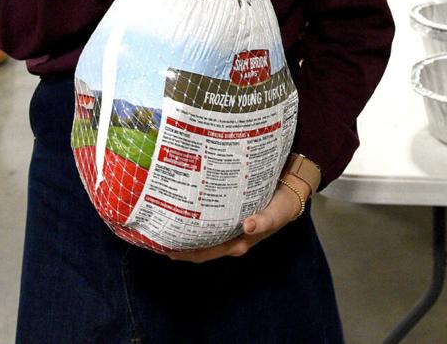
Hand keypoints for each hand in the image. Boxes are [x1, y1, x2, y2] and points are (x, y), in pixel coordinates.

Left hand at [166, 182, 301, 263]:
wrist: (290, 192)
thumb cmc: (282, 207)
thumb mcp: (276, 214)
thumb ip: (264, 221)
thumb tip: (249, 226)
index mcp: (238, 243)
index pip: (205, 253)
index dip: (185, 254)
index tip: (166, 249)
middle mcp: (230, 238)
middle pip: (198, 246)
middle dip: (178, 244)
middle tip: (157, 235)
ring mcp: (229, 227)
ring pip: (201, 233)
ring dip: (185, 231)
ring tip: (165, 221)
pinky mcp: (229, 214)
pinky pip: (208, 219)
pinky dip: (196, 217)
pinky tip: (185, 207)